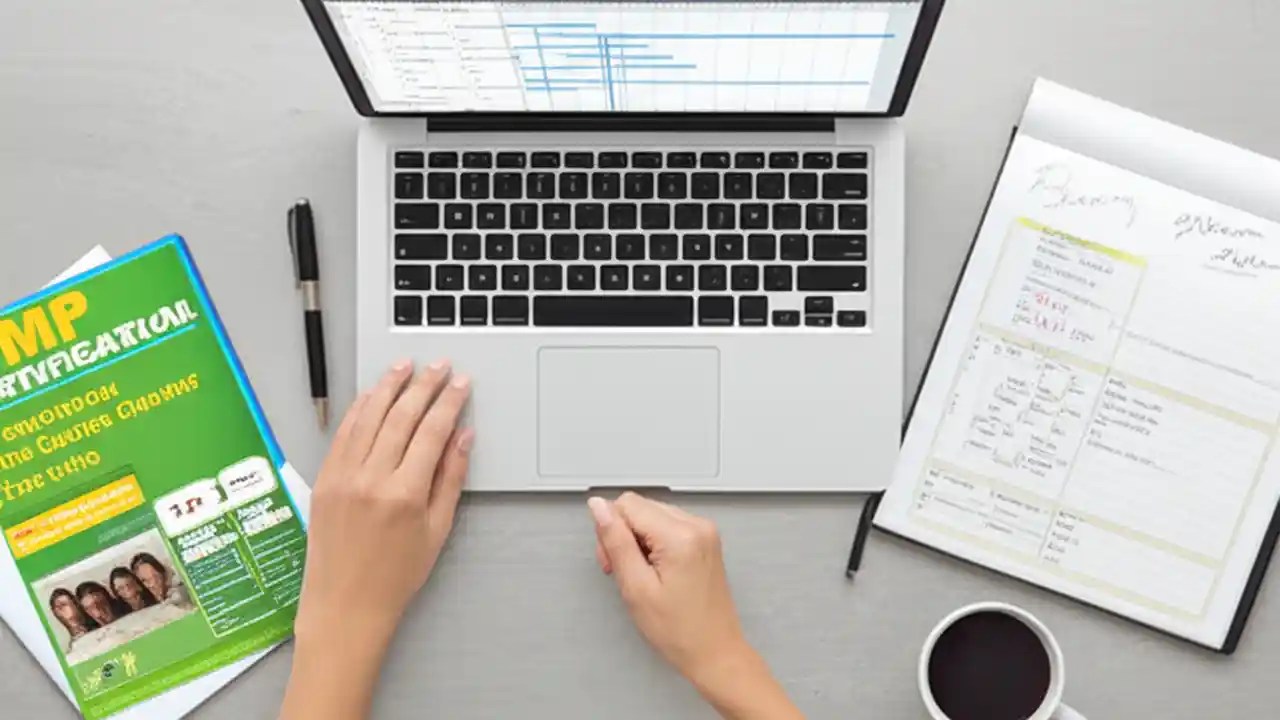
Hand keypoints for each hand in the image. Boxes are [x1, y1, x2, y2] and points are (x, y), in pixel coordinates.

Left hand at [282, 359, 472, 719]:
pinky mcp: (324, 480)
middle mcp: (370, 479)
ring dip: (389, 387)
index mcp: (404, 493)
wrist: (345, 605)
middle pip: (401, 416)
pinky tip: (372, 395)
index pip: (432, 431)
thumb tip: (463, 436)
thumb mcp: (437, 529)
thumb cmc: (396, 576)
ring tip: (404, 366)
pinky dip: (359, 409)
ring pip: (369, 417)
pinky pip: (343, 433)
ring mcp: (342, 477)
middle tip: (438, 365)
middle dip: (423, 385)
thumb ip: (450, 477)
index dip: (449, 402)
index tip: (460, 383)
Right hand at [588, 493, 802, 719]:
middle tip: (625, 572)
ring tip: (642, 575)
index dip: (610, 530)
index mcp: (681, 535)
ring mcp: (705, 530)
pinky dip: (654, 543)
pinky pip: (668, 525)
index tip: (612, 563)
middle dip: (623, 534)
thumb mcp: (636, 588)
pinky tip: (656, 570)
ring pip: (652, 514)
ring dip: (638, 539)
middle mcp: (697, 524)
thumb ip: (615, 541)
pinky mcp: (706, 539)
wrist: (715, 652)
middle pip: (640, 506)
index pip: (627, 504)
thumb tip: (599, 507)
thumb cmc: (678, 630)